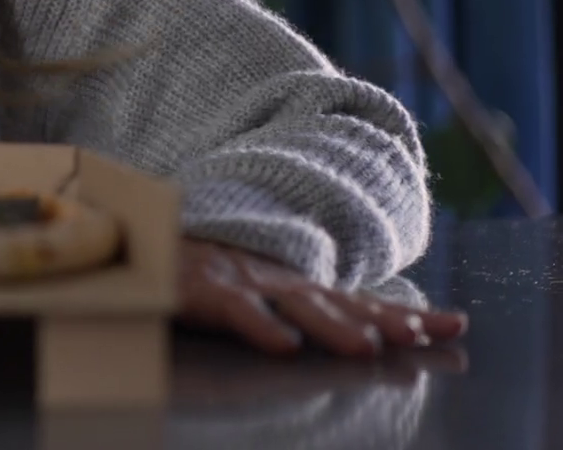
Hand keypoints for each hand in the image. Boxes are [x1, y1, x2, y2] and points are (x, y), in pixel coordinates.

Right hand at [175, 238, 467, 356]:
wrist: (135, 241)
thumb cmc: (191, 275)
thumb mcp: (248, 294)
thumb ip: (291, 312)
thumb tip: (345, 336)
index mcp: (287, 286)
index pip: (353, 300)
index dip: (400, 312)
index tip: (454, 325)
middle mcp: (272, 281)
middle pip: (337, 301)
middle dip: (382, 319)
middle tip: (424, 336)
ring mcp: (239, 282)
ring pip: (295, 304)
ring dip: (334, 325)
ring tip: (368, 348)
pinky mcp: (202, 292)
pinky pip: (236, 312)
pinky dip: (261, 327)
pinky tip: (286, 347)